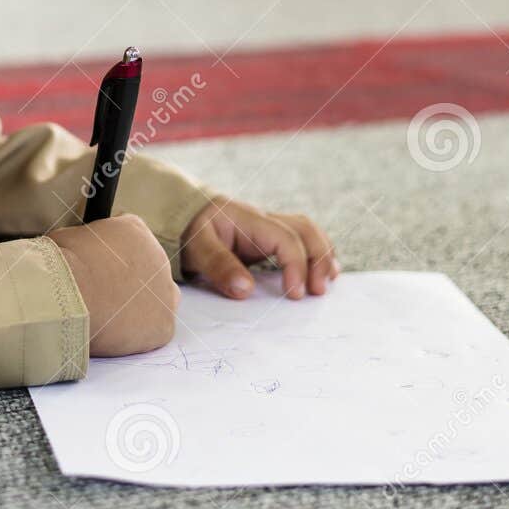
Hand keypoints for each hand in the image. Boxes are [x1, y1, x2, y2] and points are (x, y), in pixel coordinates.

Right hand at [47, 214, 178, 355]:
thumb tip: (76, 251)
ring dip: (140, 306)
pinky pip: (154, 330)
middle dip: (128, 281)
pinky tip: (114, 334)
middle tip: (103, 295)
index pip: (130, 238)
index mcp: (134, 229)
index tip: (97, 268)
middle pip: (147, 269)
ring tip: (110, 316)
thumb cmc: (61, 265)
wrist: (66, 297)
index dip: (111, 255)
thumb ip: (83, 242)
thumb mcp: (68, 237)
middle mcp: (158, 256)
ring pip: (158, 299)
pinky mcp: (163, 325)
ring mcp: (164, 292)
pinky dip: (137, 334)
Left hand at [178, 195, 338, 300]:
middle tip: (318, 292)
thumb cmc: (189, 231)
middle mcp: (264, 220)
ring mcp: (267, 227)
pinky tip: (320, 273)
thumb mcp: (196, 247)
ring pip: (306, 231)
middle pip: (304, 229)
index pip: (285, 238)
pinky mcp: (267, 238)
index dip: (296, 265)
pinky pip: (299, 239)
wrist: (181, 214)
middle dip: (318, 259)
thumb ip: (219, 266)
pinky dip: (314, 254)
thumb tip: (246, 290)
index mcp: (249, 220)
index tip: (295, 294)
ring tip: (328, 282)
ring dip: (321, 254)